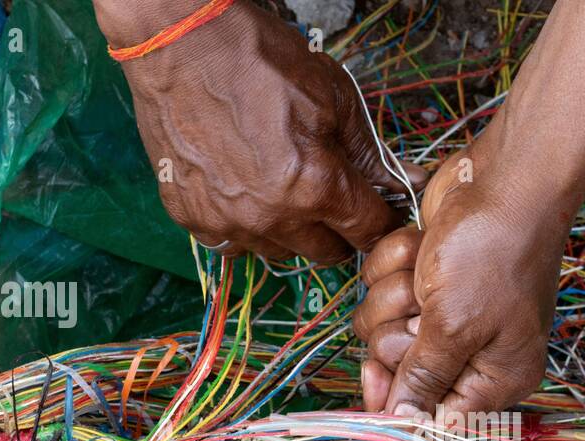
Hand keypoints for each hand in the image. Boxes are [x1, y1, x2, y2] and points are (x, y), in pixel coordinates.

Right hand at [93, 0, 423, 262]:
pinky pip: (232, 244)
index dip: (380, 219)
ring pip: (279, 252)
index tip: (378, 208)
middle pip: (327, 253)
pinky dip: (245, 225)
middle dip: (338, 229)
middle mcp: (272, 217)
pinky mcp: (193, 218)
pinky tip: (244, 190)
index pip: (369, 232)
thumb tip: (405, 182)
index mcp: (315, 188)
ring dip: (290, 230)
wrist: (179, 43)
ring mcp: (228, 222)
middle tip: (332, 195)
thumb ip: (370, 153)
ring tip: (282, 186)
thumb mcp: (333, 97)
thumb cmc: (259, 60)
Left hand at [354, 138, 572, 414]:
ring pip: (380, 327)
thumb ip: (423, 379)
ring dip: (394, 292)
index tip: (375, 373)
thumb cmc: (495, 251)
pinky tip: (422, 245)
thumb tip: (405, 423)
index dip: (397, 401)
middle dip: (398, 330)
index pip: (432, 417)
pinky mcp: (423, 281)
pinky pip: (380, 289)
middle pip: (397, 373)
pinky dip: (394, 263)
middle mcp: (471, 354)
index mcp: (494, 379)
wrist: (505, 176)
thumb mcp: (455, 326)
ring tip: (428, 269)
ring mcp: (444, 315)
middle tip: (425, 304)